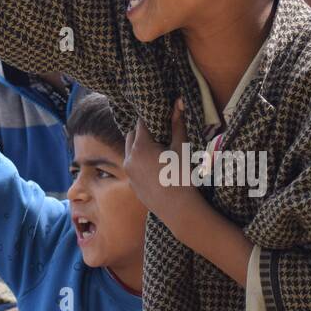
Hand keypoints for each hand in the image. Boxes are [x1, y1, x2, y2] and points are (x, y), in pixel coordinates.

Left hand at [123, 98, 190, 219]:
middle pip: (131, 136)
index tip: (157, 118)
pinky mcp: (131, 184)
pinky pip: (132, 167)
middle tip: (158, 135)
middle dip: (141, 133)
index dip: (149, 119)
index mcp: (140, 146)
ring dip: (138, 148)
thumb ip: (177, 124)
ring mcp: (128, 172)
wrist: (178, 209)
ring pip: (129, 152)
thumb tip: (178, 101)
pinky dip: (139, 163)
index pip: (140, 124)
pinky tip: (154, 168)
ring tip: (156, 151)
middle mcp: (129, 158)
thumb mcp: (180, 148)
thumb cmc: (181, 175)